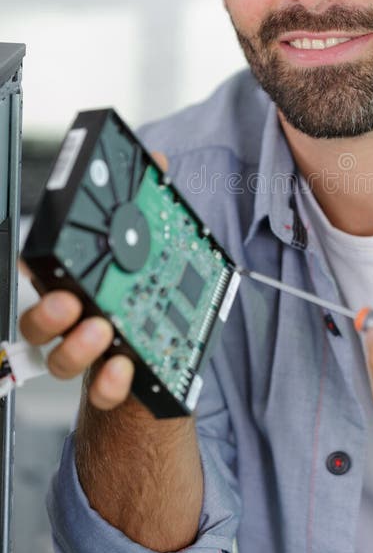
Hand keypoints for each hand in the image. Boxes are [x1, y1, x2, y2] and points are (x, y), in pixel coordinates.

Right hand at [18, 150, 168, 411]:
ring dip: (75, 347)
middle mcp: (74, 320)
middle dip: (47, 312)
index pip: (44, 270)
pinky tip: (124, 368)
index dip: (33, 263)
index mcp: (79, 281)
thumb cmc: (145, 291)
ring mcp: (90, 353)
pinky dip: (109, 382)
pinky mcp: (113, 380)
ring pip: (59, 359)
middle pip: (38, 320)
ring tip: (101, 332)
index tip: (34, 258)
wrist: (160, 354)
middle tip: (70, 301)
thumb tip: (158, 161)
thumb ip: (151, 204)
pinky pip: (100, 390)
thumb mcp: (154, 243)